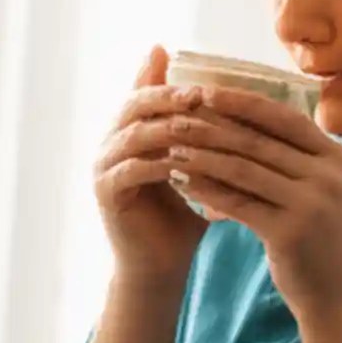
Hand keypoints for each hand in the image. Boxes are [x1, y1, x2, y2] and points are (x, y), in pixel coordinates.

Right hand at [93, 45, 209, 282]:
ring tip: (201, 121)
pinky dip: (161, 162)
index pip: (146, 91)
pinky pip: (133, 168)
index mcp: (130, 130)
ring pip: (135, 133)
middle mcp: (111, 142)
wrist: (161, 265)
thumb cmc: (183, 214)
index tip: (205, 77)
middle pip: (135, 104)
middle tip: (200, 93)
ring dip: (169, 126)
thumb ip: (201, 135)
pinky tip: (189, 162)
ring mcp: (104, 166)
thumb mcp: (196, 167)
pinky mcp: (107, 192)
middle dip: (170, 96)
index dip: (172, 81)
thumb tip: (236, 98)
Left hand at [163, 86, 341, 318]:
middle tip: (175, 115)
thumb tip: (241, 119)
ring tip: (171, 145)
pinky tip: (181, 181)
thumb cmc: (321, 239)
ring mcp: (311, 203)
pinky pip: (237, 202)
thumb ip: (292, 158)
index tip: (205, 90)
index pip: (282, 117)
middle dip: (212, 124)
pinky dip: (205, 189)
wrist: (340, 297)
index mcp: (335, 156)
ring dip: (202, 154)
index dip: (241, 102)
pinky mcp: (290, 232)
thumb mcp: (318, 191)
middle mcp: (327, 175)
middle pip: (258, 139)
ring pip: (243, 168)